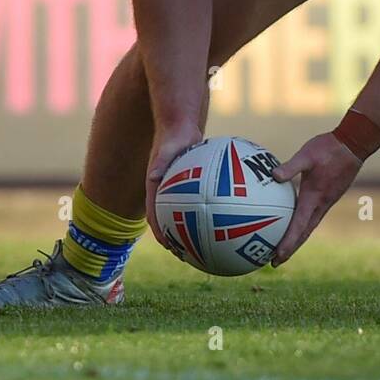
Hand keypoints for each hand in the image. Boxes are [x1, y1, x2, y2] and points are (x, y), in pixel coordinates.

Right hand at [145, 121, 203, 251]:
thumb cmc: (171, 135)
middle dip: (177, 238)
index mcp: (156, 188)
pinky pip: (201, 200)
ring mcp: (179, 190)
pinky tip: (227, 216)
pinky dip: (210, 209)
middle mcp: (166, 192)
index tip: (168, 245)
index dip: (159, 232)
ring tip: (208, 245)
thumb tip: (153, 175)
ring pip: (187, 214)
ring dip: (194, 229)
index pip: (154, 215)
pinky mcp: (191, 184)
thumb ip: (159, 162)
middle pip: (170, 221)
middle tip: (187, 254)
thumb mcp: (165, 149)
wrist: (179, 125)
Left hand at [270, 132, 362, 266]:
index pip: (299, 226)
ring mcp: (326, 201)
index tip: (276, 257)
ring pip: (309, 226)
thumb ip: (290, 166)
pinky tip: (294, 223)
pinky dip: (303, 226)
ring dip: (296, 240)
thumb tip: (273, 175)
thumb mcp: (307, 154)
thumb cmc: (329, 148)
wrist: (354, 145)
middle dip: (289, 249)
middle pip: (304, 233)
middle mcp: (321, 204)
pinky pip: (313, 216)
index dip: (288, 243)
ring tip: (282, 250)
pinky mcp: (328, 196)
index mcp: (314, 197)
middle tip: (274, 262)